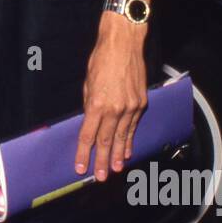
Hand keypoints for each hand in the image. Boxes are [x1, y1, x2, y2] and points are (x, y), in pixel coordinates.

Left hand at [75, 16, 148, 179]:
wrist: (123, 45)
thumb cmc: (101, 61)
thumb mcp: (87, 84)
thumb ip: (89, 105)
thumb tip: (90, 121)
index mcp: (97, 104)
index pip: (88, 135)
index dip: (83, 153)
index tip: (80, 167)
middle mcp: (114, 109)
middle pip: (106, 141)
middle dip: (102, 161)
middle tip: (99, 177)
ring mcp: (130, 107)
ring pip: (122, 137)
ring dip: (118, 155)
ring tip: (114, 170)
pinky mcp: (141, 103)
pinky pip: (133, 126)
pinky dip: (130, 140)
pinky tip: (127, 151)